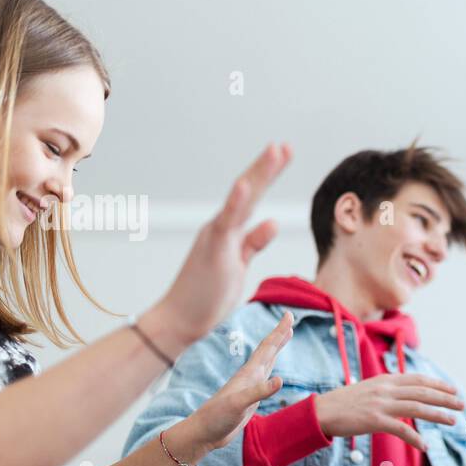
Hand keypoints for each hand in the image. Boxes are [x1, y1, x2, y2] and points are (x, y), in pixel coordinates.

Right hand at [143, 143, 293, 353]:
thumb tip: (271, 222)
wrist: (180, 319)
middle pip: (248, 191)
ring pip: (241, 199)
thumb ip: (254, 242)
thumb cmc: (206, 296)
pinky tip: (245, 185)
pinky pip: (226, 223)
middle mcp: (222, 227)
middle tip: (285, 145)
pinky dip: (235, 202)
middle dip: (267, 168)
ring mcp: (217, 235)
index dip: (268, 176)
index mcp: (229, 231)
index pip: (252, 198)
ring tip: (275, 151)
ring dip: (258, 174)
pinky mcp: (214, 249)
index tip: (284, 155)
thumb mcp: (238, 264)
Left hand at [182, 313, 292, 457]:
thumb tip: (280, 380)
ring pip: (267, 361)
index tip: (288, 315)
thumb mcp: (239, 404)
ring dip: (277, 347)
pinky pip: (266, 377)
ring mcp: (250, 386)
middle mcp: (250, 376)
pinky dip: (272, 369)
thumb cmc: (217, 417)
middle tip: (289, 318)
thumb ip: (259, 392)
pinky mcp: (250, 398)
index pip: (268, 347)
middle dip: (280, 334)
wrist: (204, 432)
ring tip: (286, 335)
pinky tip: (274, 372)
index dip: (279, 332)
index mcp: (249, 374)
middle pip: (268, 349)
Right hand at [312, 373, 463, 450]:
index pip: (418, 379)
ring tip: (452, 422)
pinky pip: (400, 430)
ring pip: (417, 407)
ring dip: (438, 415)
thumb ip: (388, 390)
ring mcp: (380, 404)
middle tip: (461, 404)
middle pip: (422, 391)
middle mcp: (386, 389)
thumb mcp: (369, 389)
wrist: (320, 411)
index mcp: (385, 380)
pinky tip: (424, 447)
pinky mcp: (374, 420)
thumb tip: (405, 393)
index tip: (453, 389)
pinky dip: (415, 438)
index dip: (438, 384)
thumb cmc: (344, 403)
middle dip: (445, 397)